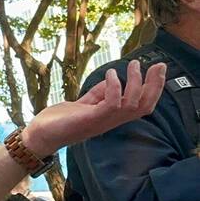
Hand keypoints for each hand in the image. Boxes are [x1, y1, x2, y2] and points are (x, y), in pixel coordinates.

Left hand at [25, 59, 166, 155]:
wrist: (40, 135)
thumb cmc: (61, 121)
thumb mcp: (83, 104)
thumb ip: (97, 95)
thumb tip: (111, 82)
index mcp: (111, 117)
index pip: (142, 105)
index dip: (154, 89)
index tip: (158, 69)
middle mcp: (111, 121)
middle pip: (144, 106)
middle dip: (155, 85)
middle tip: (159, 65)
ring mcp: (102, 121)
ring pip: (132, 105)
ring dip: (136, 82)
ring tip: (133, 65)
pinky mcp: (90, 119)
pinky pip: (112, 105)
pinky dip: (115, 88)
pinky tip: (111, 74)